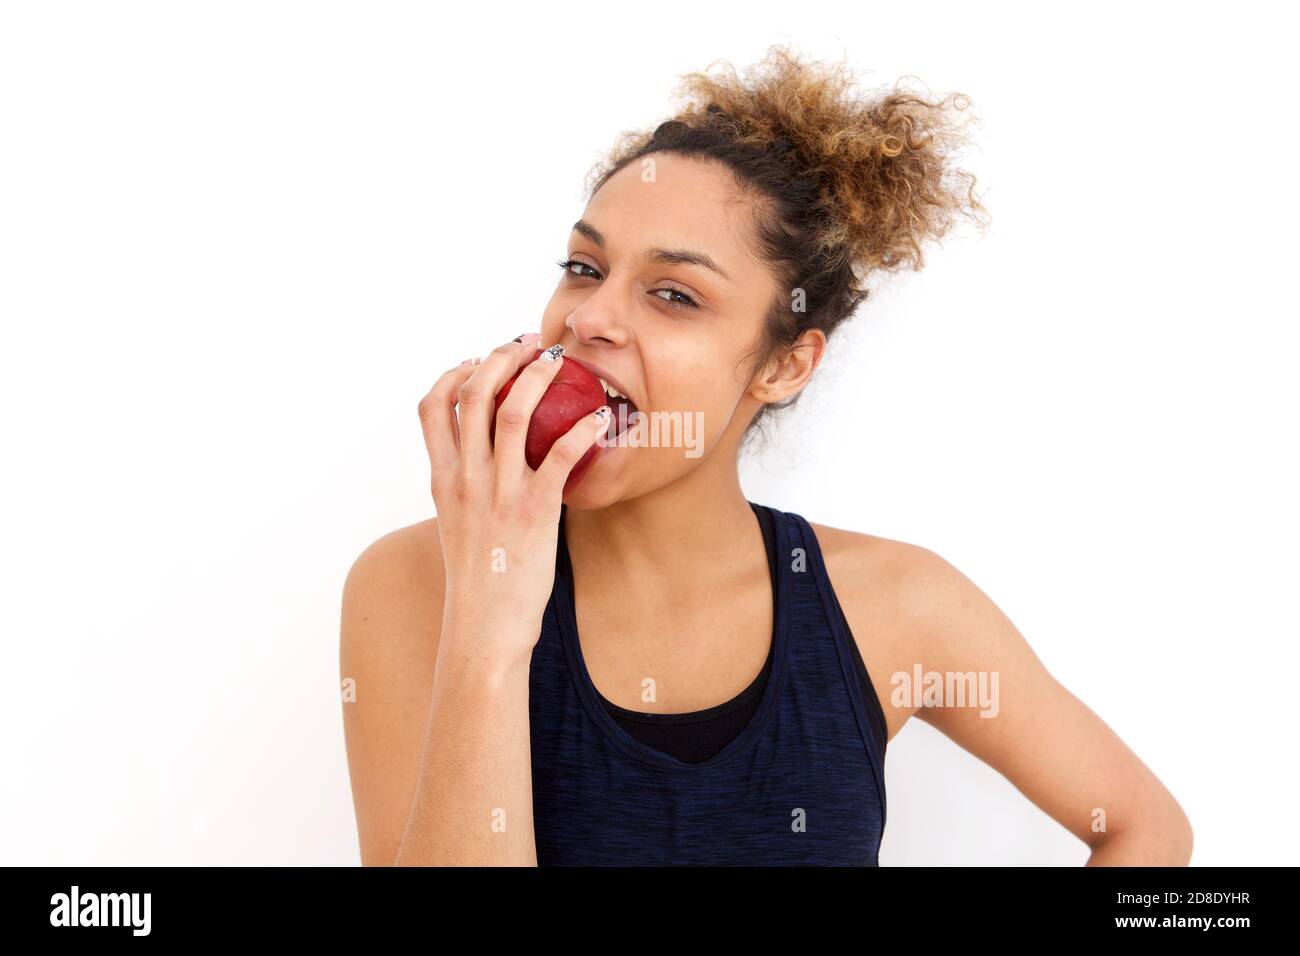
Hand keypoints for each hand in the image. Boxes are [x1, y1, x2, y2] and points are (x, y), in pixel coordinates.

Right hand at [418, 335, 609, 657]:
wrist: (483, 628)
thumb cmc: (478, 580)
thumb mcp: (456, 524)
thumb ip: (465, 487)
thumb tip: (486, 457)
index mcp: (443, 479)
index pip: (432, 407)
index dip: (454, 373)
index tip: (477, 360)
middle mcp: (465, 479)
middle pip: (474, 395)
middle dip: (502, 358)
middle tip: (530, 344)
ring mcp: (498, 493)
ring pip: (512, 412)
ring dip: (538, 377)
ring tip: (560, 361)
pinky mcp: (534, 512)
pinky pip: (559, 456)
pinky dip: (582, 429)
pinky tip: (601, 417)